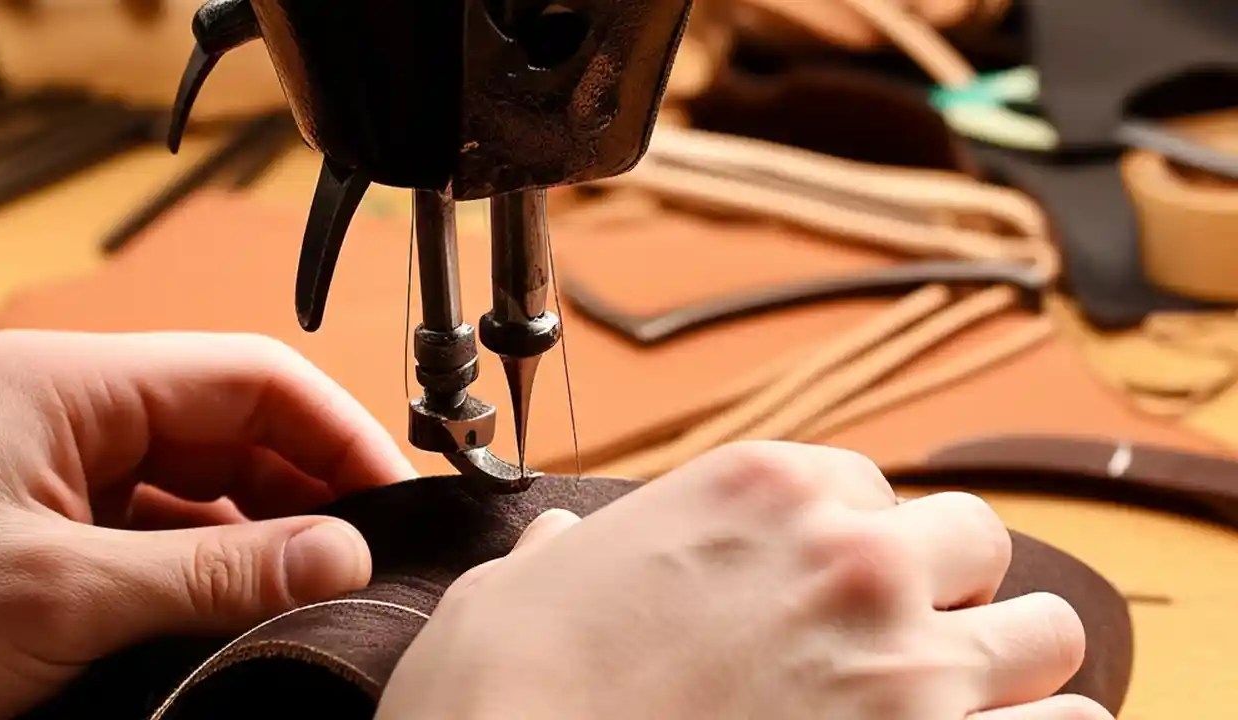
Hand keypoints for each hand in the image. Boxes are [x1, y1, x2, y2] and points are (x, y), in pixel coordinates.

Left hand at [0, 330, 415, 719]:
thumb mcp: (62, 595)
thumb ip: (218, 572)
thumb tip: (343, 556)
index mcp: (70, 383)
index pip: (249, 376)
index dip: (336, 430)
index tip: (395, 495)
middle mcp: (71, 411)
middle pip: (233, 424)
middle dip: (309, 486)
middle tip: (368, 554)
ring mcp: (60, 469)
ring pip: (204, 480)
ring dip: (266, 530)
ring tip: (321, 584)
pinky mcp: (52, 524)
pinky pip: (163, 527)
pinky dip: (214, 561)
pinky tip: (252, 603)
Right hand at [378, 442, 1110, 719]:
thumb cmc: (507, 703)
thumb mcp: (514, 594)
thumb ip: (564, 557)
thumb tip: (563, 554)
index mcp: (756, 492)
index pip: (863, 487)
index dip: (841, 542)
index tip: (817, 587)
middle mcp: (851, 558)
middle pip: (968, 540)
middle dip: (939, 589)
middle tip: (889, 643)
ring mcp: (909, 665)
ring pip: (1045, 633)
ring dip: (1007, 665)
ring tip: (952, 703)